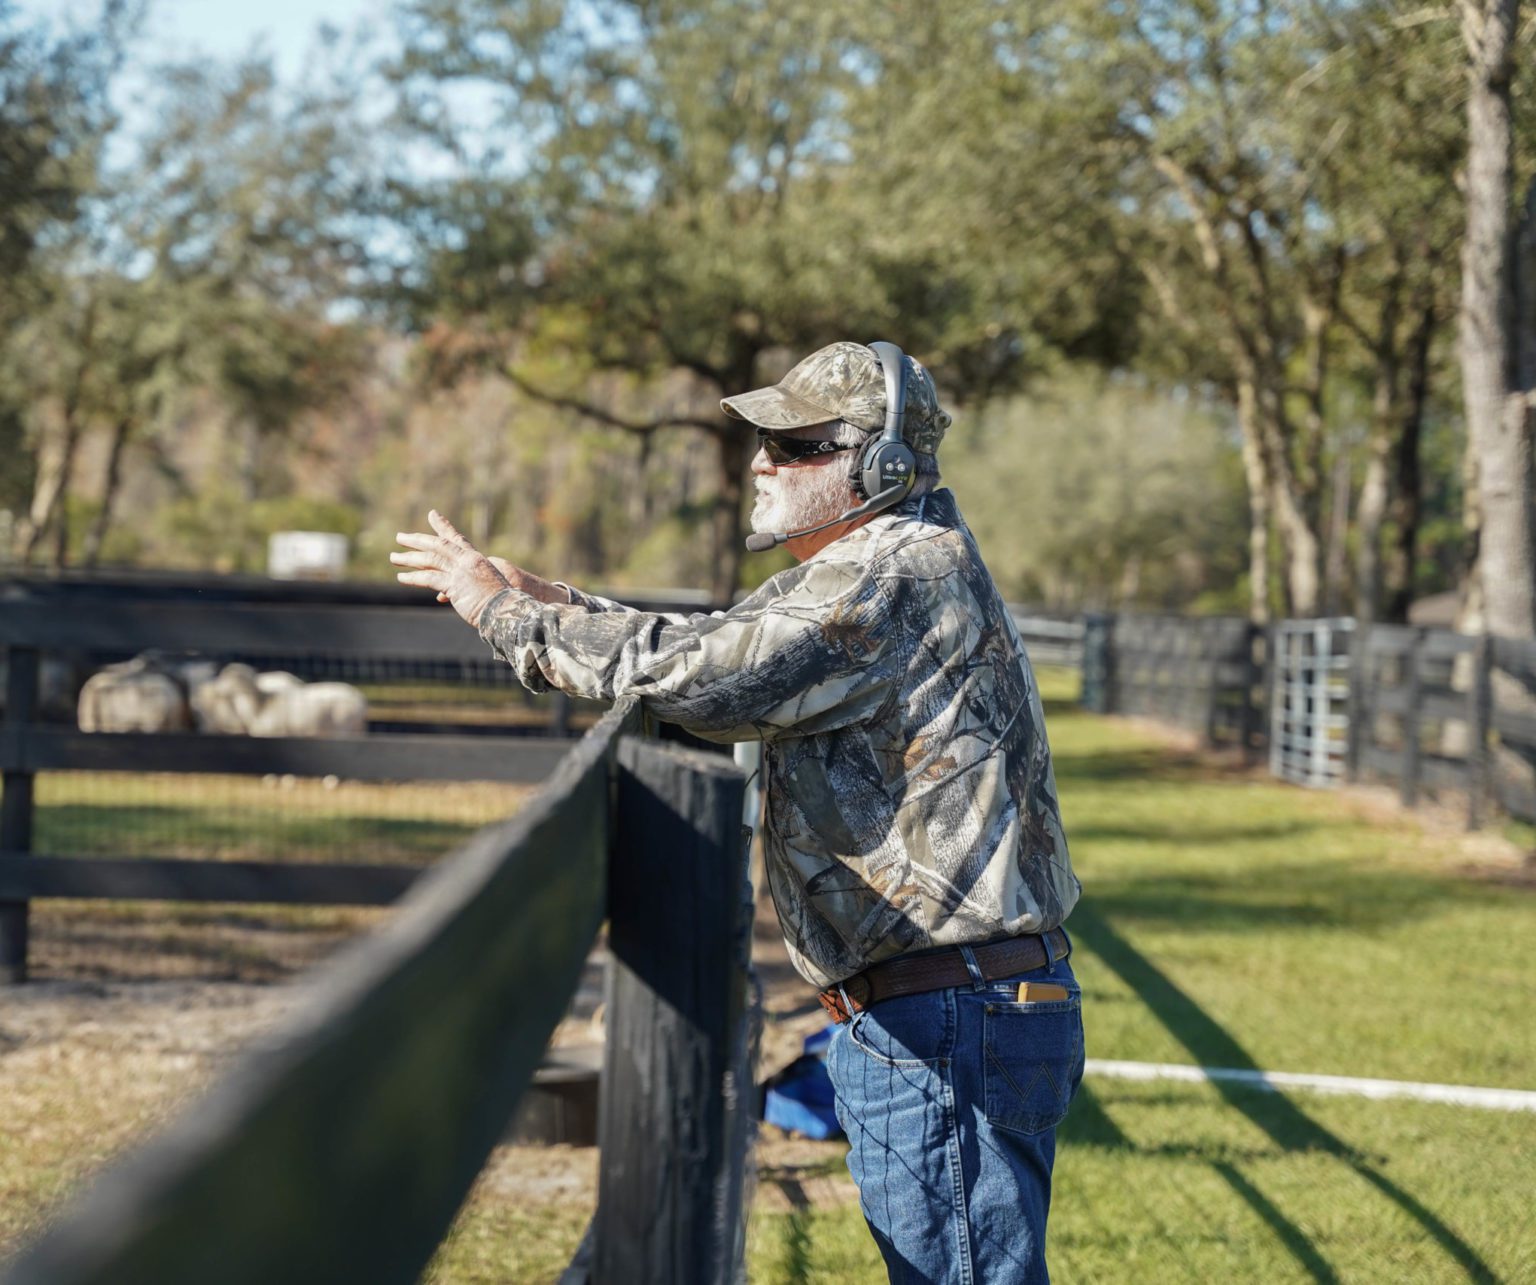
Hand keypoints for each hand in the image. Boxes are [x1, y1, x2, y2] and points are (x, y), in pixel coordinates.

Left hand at [391, 510, 510, 626]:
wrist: (509, 610)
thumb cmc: (502, 604)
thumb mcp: (484, 589)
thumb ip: (464, 586)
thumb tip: (442, 595)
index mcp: (477, 559)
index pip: (456, 539)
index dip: (443, 526)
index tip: (432, 515)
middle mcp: (467, 561)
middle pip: (438, 545)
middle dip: (417, 540)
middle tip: (400, 537)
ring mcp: (461, 572)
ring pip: (430, 559)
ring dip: (409, 558)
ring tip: (393, 558)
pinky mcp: (454, 584)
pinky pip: (429, 578)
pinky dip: (413, 578)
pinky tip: (401, 577)